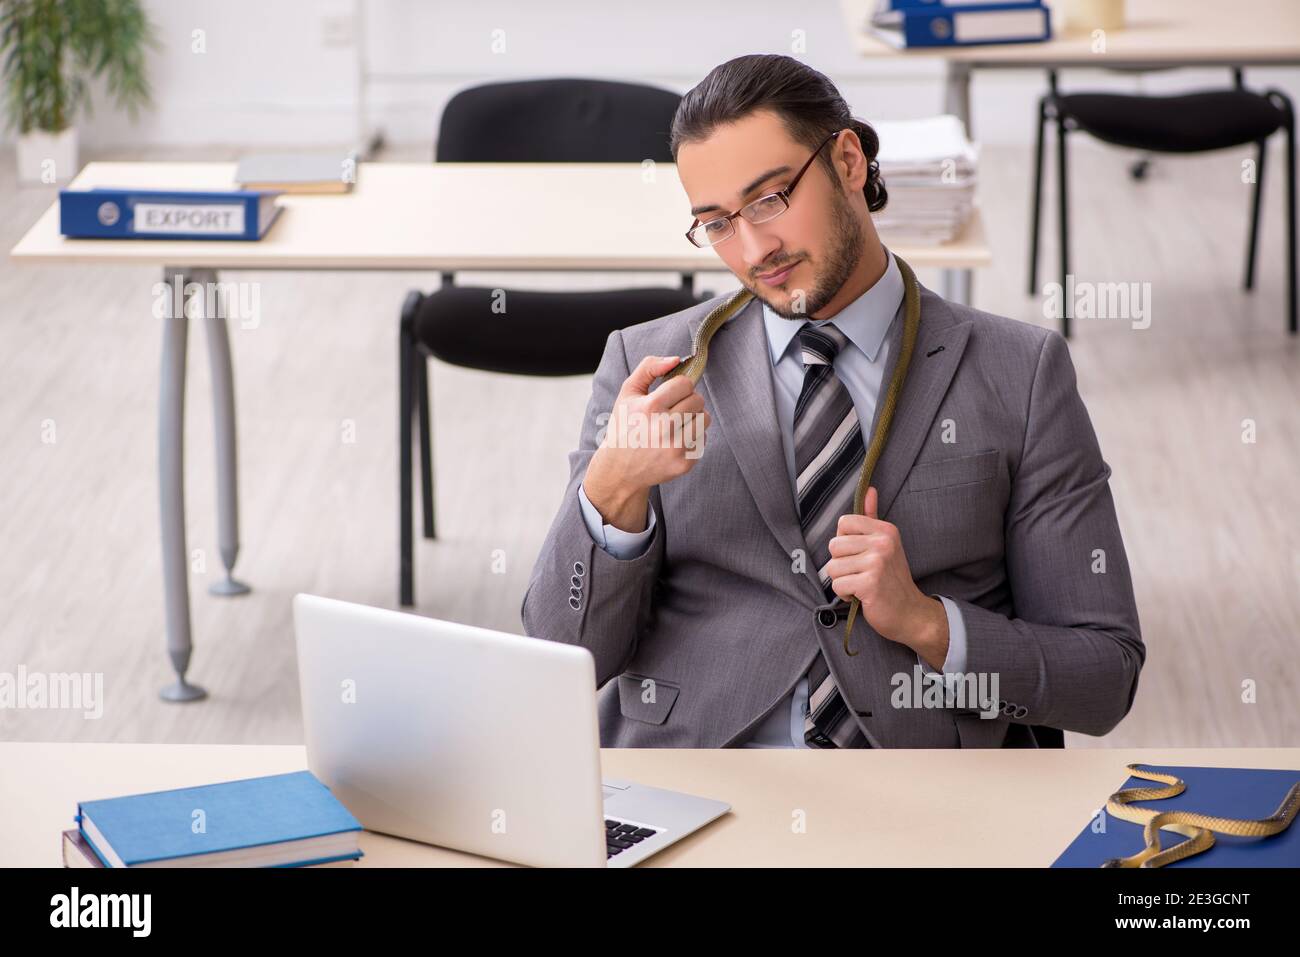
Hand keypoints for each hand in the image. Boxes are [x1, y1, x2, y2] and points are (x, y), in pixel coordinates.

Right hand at [584, 355, 710, 530]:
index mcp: (650, 407)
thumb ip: (649, 367)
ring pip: (705, 419)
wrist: (619, 469)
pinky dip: (692, 438)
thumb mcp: (628, 392)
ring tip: (676, 424)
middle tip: (672, 409)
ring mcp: (676, 448)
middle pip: (698, 400)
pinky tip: (675, 441)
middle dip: (687, 401)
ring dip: (693, 418)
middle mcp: (664, 428)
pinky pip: (703, 439)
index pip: (685, 384)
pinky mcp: (684, 463)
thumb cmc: (625, 425)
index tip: (669, 394)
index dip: (678, 387)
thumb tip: (677, 359)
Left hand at [825, 486, 948, 665]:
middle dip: (841, 564)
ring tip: (861, 584)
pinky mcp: (870, 583)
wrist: (910, 613)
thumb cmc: (892, 579)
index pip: (844, 523)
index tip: (859, 554)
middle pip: (834, 546)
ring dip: (843, 581)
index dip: (844, 542)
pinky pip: (838, 585)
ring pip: (833, 567)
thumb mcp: (886, 544)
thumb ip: (872, 518)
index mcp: (885, 530)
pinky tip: (861, 596)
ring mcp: (877, 562)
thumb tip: (869, 489)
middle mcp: (883, 543)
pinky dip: (845, 594)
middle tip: (860, 573)